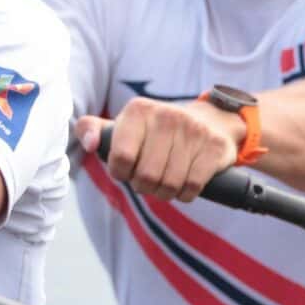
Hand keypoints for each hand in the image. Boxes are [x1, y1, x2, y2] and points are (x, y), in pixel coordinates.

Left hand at [76, 97, 242, 203]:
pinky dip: (184, 194)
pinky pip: (192, 187)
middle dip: (144, 186)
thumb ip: (91, 130)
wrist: (210, 121)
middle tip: (147, 180)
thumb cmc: (155, 131)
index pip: (120, 158)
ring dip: (164, 193)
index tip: (126, 171)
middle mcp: (166, 116)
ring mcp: (193, 130)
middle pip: (145, 176)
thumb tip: (90, 144)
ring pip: (169, 185)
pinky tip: (183, 184)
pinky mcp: (214, 147)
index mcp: (138, 110)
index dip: (121, 174)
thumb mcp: (123, 125)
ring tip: (164, 182)